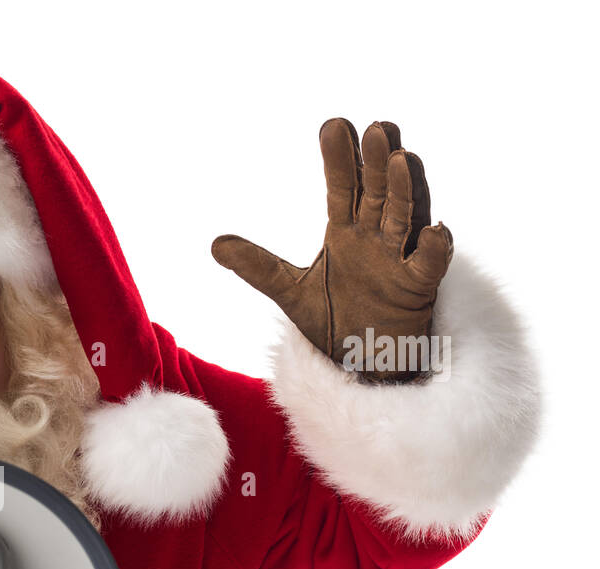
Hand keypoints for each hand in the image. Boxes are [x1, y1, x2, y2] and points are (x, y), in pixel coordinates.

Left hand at [212, 119, 453, 382]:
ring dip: (405, 189)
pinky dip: (433, 248)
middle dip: (375, 163)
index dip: (339, 158)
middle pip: (378, 192)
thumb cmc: (333, 320)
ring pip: (406, 217)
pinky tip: (433, 230)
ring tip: (400, 159)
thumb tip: (215, 245)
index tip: (333, 125)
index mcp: (346, 231)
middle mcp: (375, 236)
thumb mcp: (289, 292)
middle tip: (377, 127)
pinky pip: (428, 265)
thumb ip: (257, 267)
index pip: (343, 187)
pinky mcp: (418, 288)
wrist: (361, 362)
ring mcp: (399, 259)